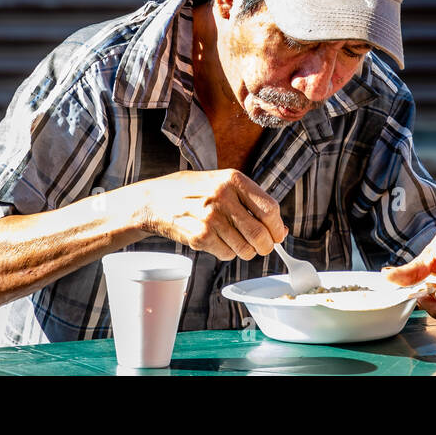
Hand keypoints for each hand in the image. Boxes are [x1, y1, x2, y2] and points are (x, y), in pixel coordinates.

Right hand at [133, 169, 286, 260]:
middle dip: (266, 246)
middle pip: (260, 234)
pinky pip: (227, 254)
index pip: (270, 209)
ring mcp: (210, 219)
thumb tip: (279, 228)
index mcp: (234, 179)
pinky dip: (228, 253)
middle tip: (264, 247)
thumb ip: (250, 200)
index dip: (277, 227)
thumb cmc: (195, 190)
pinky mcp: (200, 237)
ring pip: (245, 249)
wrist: (156, 200)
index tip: (277, 234)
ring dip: (246, 251)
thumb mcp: (223, 182)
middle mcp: (223, 197)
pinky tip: (218, 240)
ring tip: (237, 241)